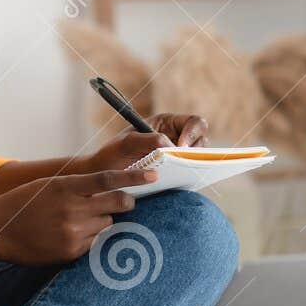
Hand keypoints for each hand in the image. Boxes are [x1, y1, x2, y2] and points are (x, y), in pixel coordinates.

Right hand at [0, 169, 154, 265]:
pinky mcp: (71, 251)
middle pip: (116, 203)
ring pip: (106, 224)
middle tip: (126, 201)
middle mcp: (72, 208)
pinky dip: (88, 237)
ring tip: (77, 221)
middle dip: (125, 202)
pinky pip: (93, 242)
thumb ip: (79, 187)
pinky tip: (68, 235)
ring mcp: (72, 232)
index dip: (134, 176)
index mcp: (66, 186)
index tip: (153, 174)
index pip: (108, 179)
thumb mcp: (50, 185)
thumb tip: (112, 190)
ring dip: (101, 221)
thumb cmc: (23, 203)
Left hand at [77, 112, 208, 174]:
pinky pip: (191, 175)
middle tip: (181, 164)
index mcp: (168, 123)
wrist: (104, 177)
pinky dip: (189, 178)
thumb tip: (171, 146)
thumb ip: (150, 139)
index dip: (193, 133)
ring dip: (192, 166)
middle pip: (202, 140)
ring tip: (177, 174)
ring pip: (199, 159)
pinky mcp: (177, 174)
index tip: (181, 148)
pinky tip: (178, 183)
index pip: (195, 123)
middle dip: (195, 152)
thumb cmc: (113, 155)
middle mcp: (176, 138)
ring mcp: (177, 157)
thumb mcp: (128, 143)